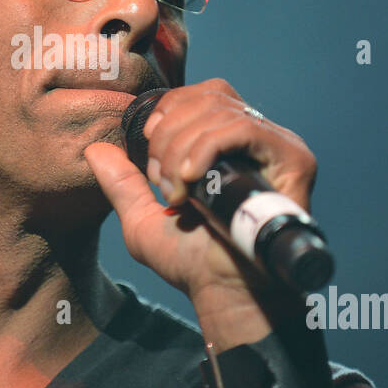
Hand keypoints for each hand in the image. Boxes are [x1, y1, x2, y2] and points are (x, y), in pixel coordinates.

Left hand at [84, 79, 316, 347]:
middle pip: (206, 97)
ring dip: (182, 148)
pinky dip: (206, 147)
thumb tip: (95, 149)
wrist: (224, 292)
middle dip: (168, 135)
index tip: (150, 156)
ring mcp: (276, 146)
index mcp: (228, 144)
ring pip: (219, 111)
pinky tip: (191, 178)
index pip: (198, 96)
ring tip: (178, 191)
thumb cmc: (190, 263)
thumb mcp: (143, 220)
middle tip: (162, 181)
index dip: (167, 114)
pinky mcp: (292, 158)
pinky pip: (243, 128)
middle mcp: (256, 139)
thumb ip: (122, 183)